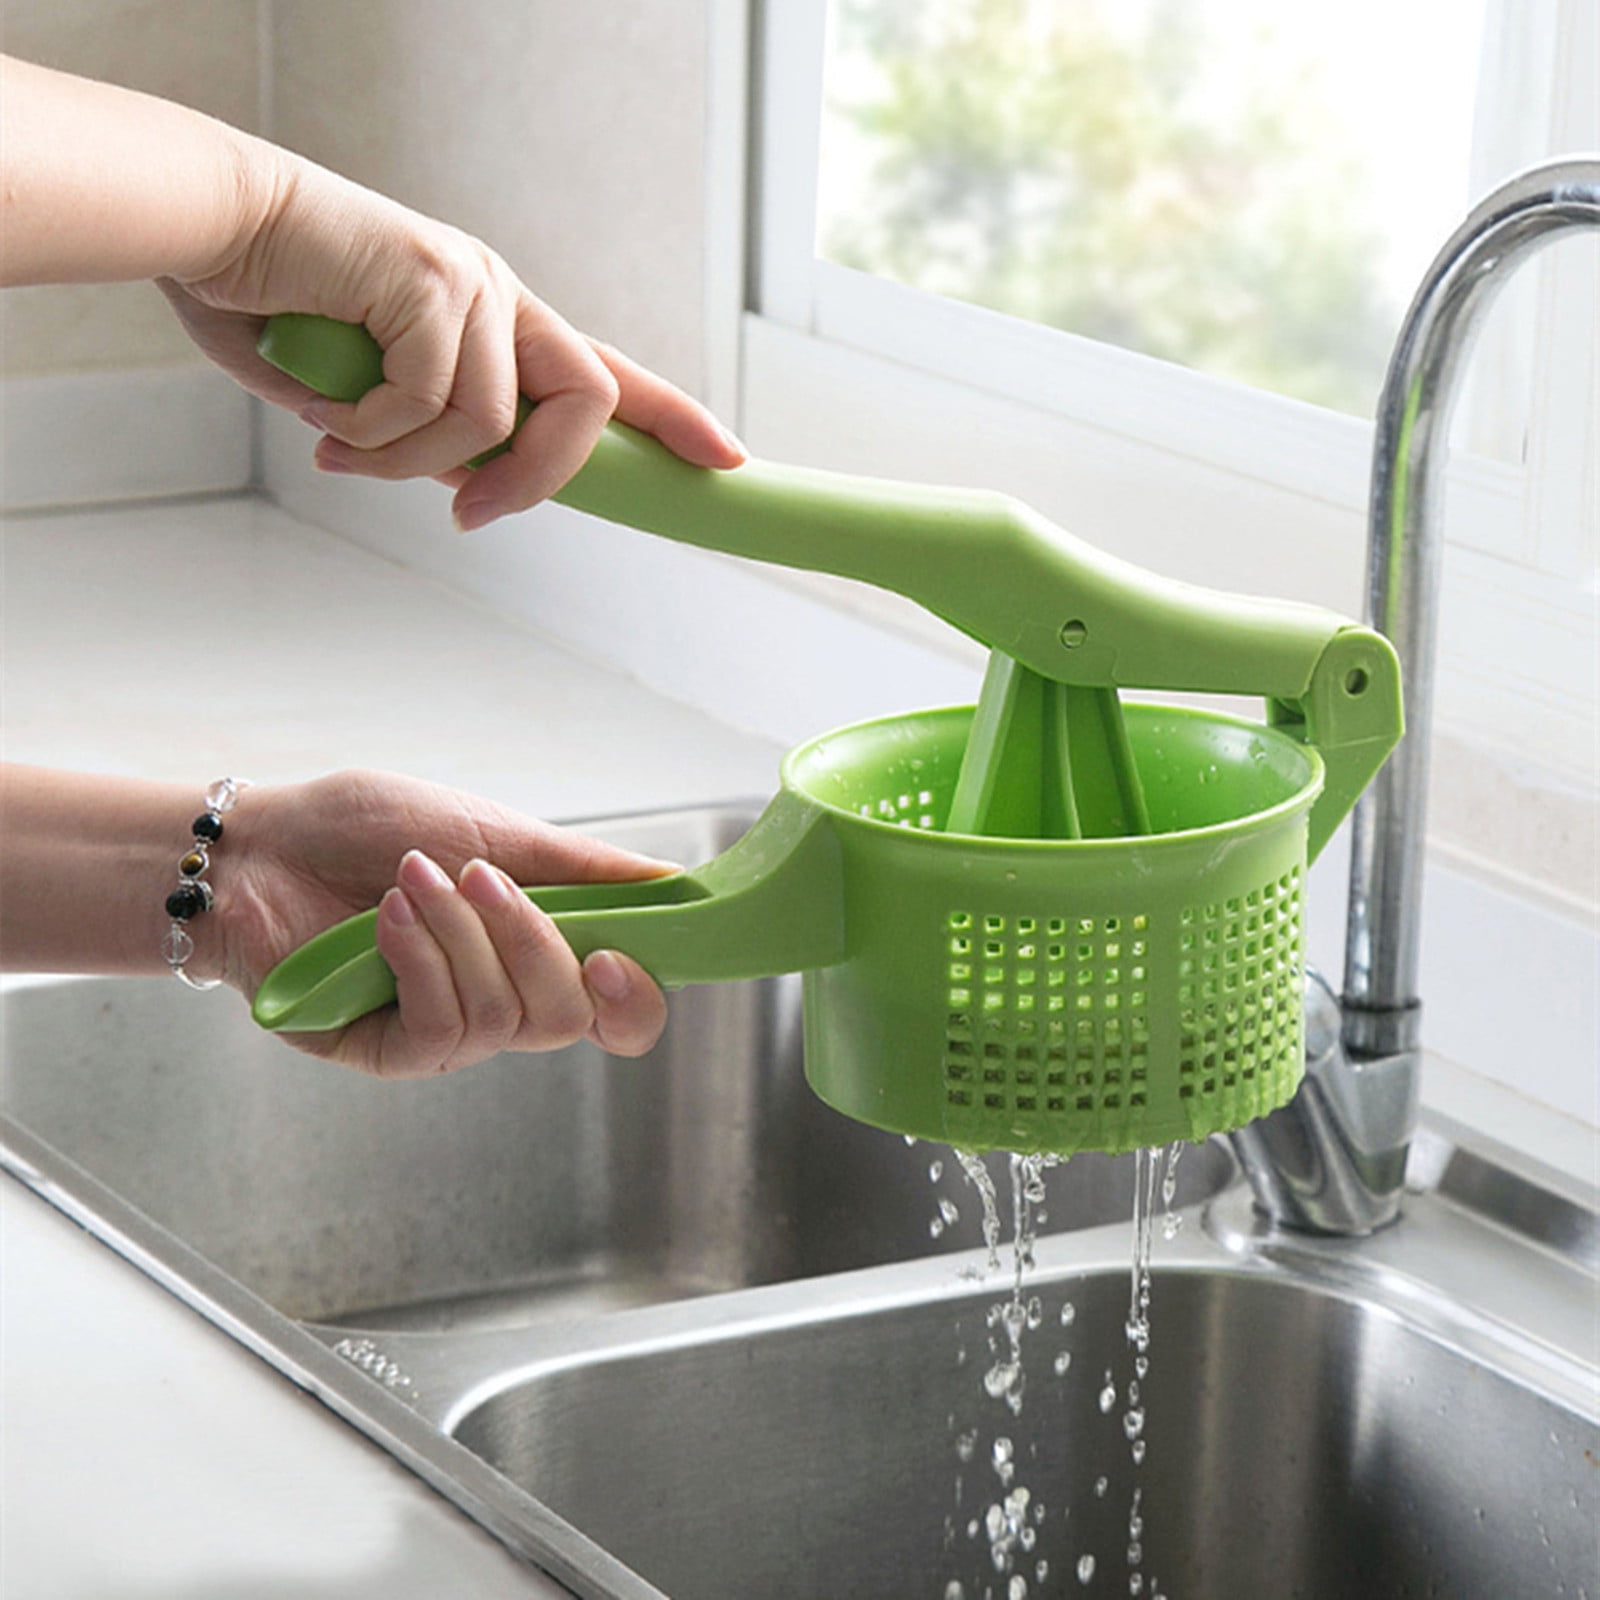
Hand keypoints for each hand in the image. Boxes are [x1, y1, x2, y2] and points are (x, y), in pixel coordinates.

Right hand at [157, 150, 743, 527]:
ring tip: (340, 446)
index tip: (728, 459)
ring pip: (489, 421)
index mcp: (499, 323)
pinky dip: (370, 431)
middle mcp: (498, 296)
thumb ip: (433, 436)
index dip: (673, 418)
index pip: (606, 372)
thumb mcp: (375, 395)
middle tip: (466, 517)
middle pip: (586, 404)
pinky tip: (324, 414)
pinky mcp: (427, 278)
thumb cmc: (284, 312)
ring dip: (407, 462)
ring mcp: (468, 282)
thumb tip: (469, 488)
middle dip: (538, 479)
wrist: (211, 230)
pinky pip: (426, 402)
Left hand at [218, 770, 671, 1076]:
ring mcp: (447, 1033)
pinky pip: (438, 1029)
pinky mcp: (388, 1052)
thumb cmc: (374, 831)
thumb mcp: (496, 831)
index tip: (615, 954)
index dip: (635, 999)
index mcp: (541, 955)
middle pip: (570, 1017)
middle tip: (482, 877)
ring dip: (460, 936)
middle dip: (532, 941)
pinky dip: (420, 961)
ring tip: (413, 878)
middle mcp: (504, 1004)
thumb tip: (675, 885)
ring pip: (503, 1018)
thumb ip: (586, 868)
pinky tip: (387, 918)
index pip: (620, 1012)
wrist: (268, 843)